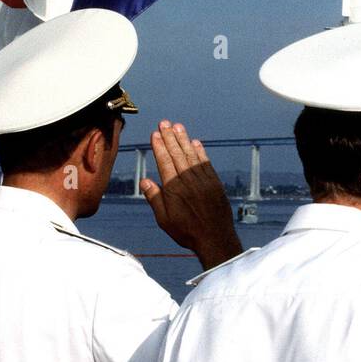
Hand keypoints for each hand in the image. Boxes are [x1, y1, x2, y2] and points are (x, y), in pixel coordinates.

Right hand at [140, 121, 240, 270]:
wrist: (215, 238)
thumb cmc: (186, 232)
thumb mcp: (164, 220)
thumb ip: (154, 199)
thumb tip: (145, 181)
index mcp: (174, 189)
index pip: (165, 162)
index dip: (160, 146)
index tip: (155, 134)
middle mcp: (189, 181)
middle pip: (177, 154)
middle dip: (170, 137)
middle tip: (164, 123)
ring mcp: (203, 180)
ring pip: (191, 155)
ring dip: (184, 139)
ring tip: (177, 126)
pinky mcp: (215, 183)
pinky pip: (206, 162)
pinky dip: (200, 151)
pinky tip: (195, 143)